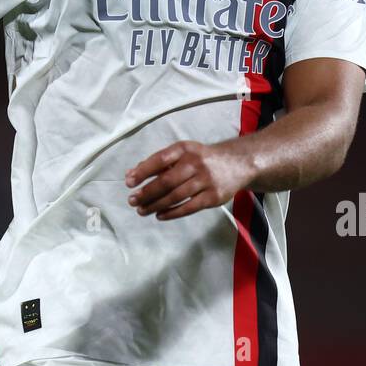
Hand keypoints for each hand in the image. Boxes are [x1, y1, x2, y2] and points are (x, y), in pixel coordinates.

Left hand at [125, 140, 255, 220]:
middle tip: (132, 200)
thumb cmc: (201, 158)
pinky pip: (189, 207)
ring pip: (176, 196)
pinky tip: (159, 215)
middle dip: (147, 192)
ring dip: (156, 205)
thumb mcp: (182, 153)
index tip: (129, 182)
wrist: (237, 163)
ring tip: (142, 210)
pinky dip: (172, 213)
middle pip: (167, 180)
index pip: (160, 159)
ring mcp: (206, 181)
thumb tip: (131, 174)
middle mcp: (196, 163)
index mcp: (185, 149)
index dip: (143, 171)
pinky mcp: (213, 197)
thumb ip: (157, 163)